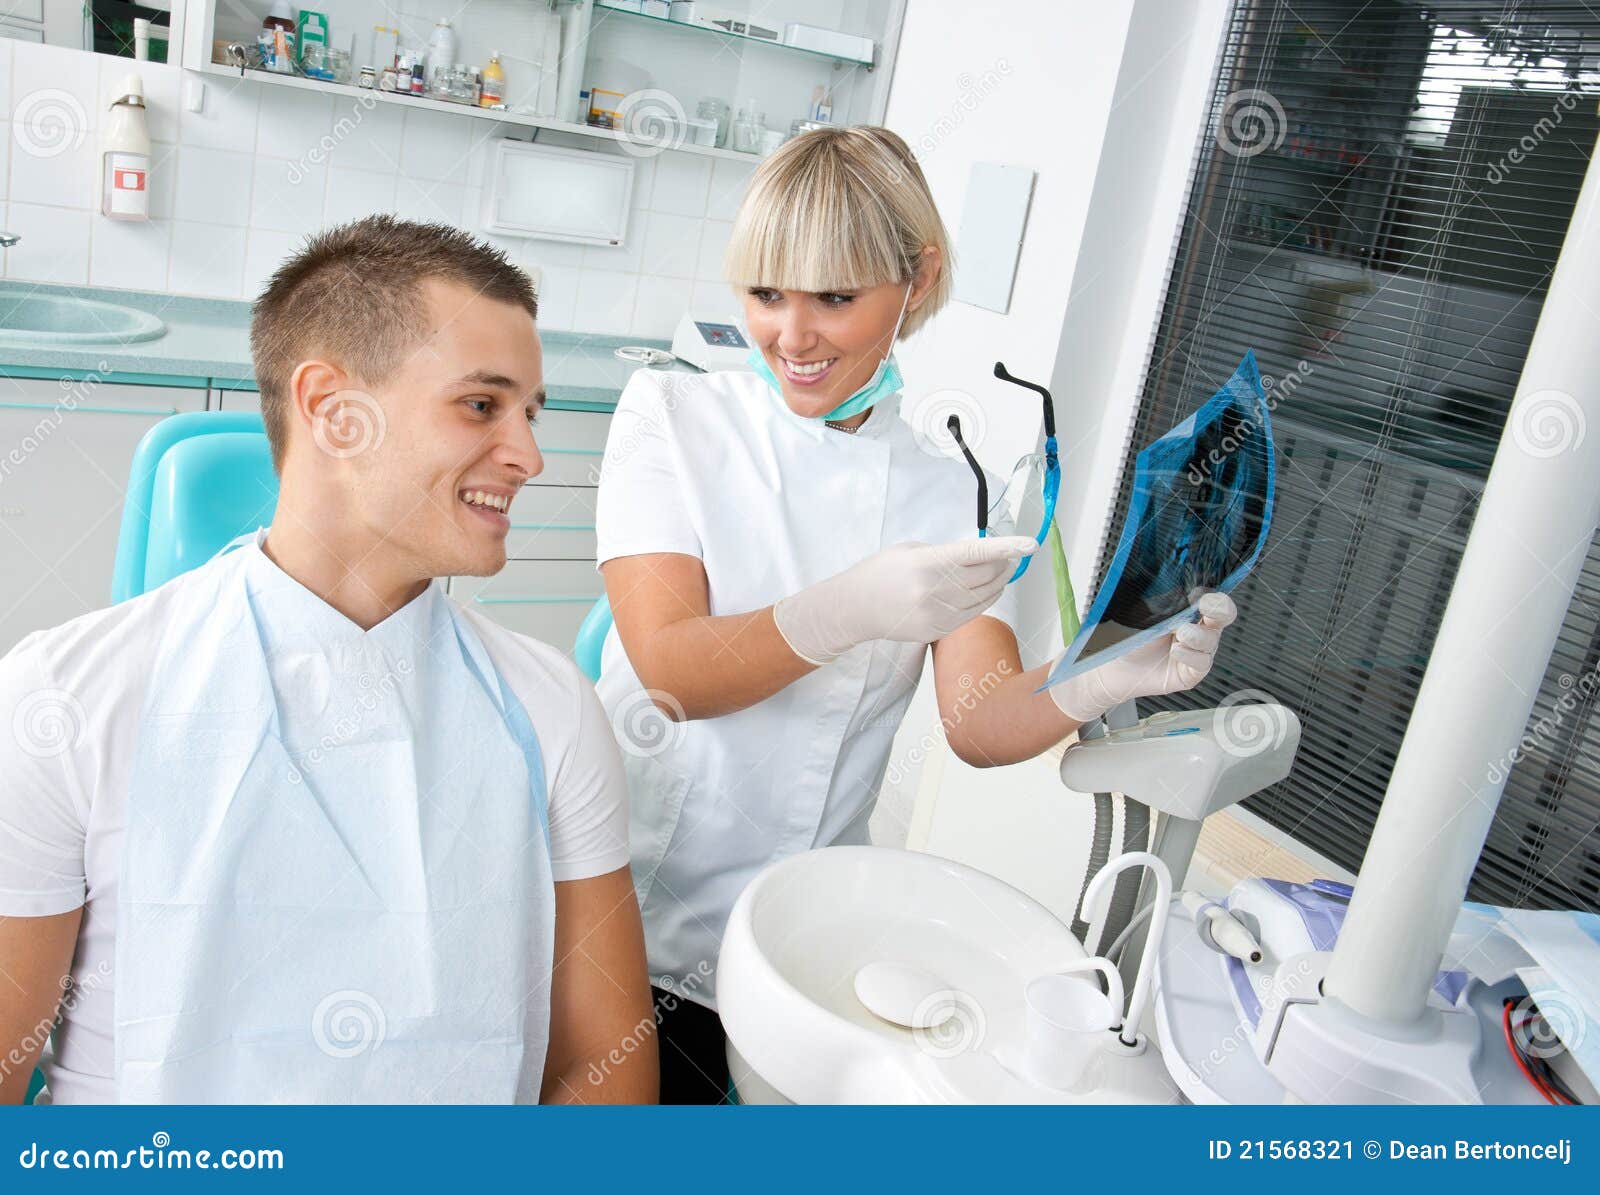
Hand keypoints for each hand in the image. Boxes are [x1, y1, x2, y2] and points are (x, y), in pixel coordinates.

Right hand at [774, 536, 1037, 664]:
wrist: (857, 607)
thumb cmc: (883, 572)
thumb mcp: (912, 550)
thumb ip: (947, 553)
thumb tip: (982, 555)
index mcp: (928, 563)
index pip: (976, 553)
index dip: (1007, 548)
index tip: (1031, 544)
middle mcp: (935, 590)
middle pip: (986, 576)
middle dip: (1005, 564)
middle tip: (1012, 556)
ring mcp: (937, 614)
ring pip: (984, 597)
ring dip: (999, 582)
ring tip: (1003, 571)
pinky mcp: (937, 631)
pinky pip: (973, 613)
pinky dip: (986, 600)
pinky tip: (988, 590)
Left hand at [1048, 591, 1236, 721]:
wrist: (1110, 664)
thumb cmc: (1127, 635)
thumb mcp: (1145, 612)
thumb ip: (1167, 602)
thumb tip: (1183, 591)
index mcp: (1189, 608)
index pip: (1212, 597)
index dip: (1211, 595)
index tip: (1199, 594)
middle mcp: (1198, 628)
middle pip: (1224, 615)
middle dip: (1219, 609)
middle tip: (1206, 607)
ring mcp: (1197, 651)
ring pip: (1212, 640)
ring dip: (1197, 635)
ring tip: (1180, 634)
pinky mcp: (1191, 672)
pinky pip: (1202, 662)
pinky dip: (1191, 655)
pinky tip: (1176, 651)